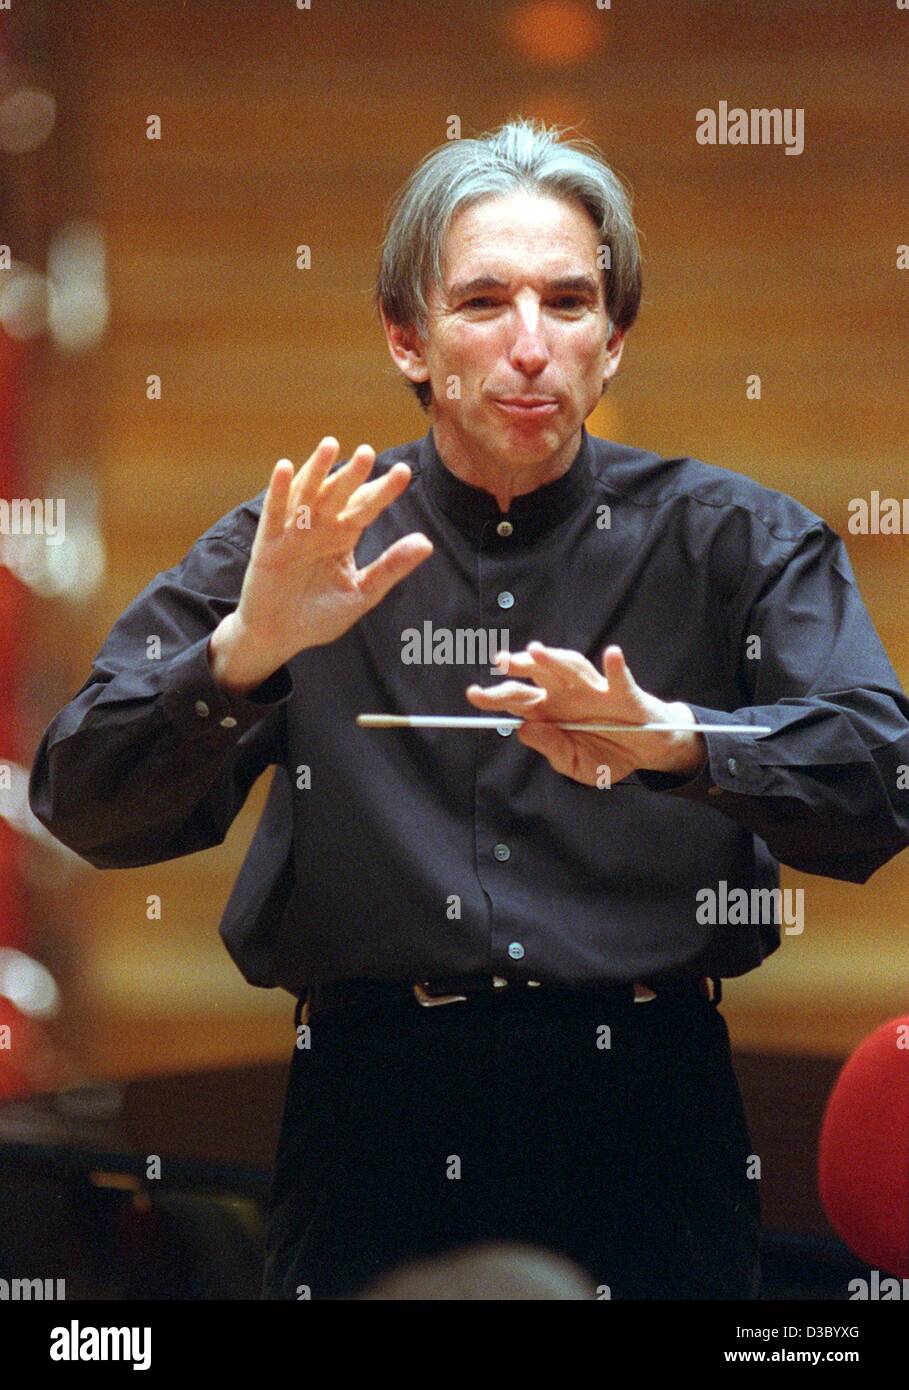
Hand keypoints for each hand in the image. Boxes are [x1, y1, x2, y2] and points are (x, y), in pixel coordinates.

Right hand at [213, 438, 432, 688]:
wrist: (279, 636)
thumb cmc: (320, 615)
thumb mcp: (362, 593)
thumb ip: (391, 567)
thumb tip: (427, 542)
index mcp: (344, 536)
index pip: (366, 507)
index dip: (383, 490)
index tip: (404, 472)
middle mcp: (320, 527)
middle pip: (339, 495)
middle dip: (353, 475)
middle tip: (368, 452)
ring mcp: (293, 532)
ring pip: (307, 494)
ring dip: (317, 470)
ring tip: (330, 444)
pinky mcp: (268, 543)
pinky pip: (274, 513)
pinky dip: (278, 490)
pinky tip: (285, 466)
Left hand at [464, 641, 706, 787]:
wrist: (647, 753)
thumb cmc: (607, 753)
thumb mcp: (575, 765)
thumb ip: (551, 750)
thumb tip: (524, 731)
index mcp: (550, 711)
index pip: (516, 699)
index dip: (493, 696)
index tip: (473, 694)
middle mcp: (567, 694)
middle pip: (538, 674)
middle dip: (519, 665)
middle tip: (501, 662)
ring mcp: (595, 690)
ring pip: (571, 667)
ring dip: (554, 658)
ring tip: (536, 650)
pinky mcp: (624, 693)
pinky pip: (619, 679)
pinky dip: (616, 668)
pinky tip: (612, 655)